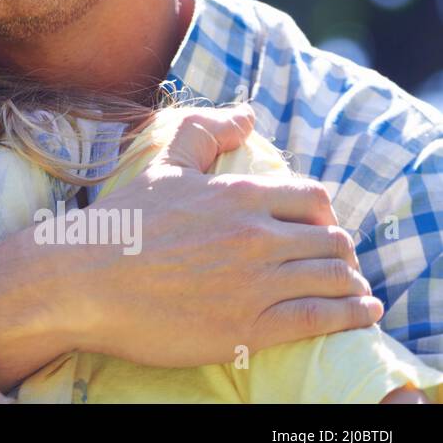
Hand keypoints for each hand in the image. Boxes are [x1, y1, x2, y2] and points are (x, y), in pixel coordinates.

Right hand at [67, 105, 380, 365]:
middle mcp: (256, 235)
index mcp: (239, 195)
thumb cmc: (120, 225)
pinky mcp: (251, 327)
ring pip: (333, 277)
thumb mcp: (164, 167)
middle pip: (331, 239)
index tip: (317, 227)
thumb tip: (246, 115)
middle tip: (333, 263)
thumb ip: (205, 133)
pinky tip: (358, 314)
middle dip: (338, 251)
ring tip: (352, 291)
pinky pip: (322, 317)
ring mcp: (257, 283)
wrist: (83, 281)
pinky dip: (349, 315)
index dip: (322, 213)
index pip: (312, 197)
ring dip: (349, 283)